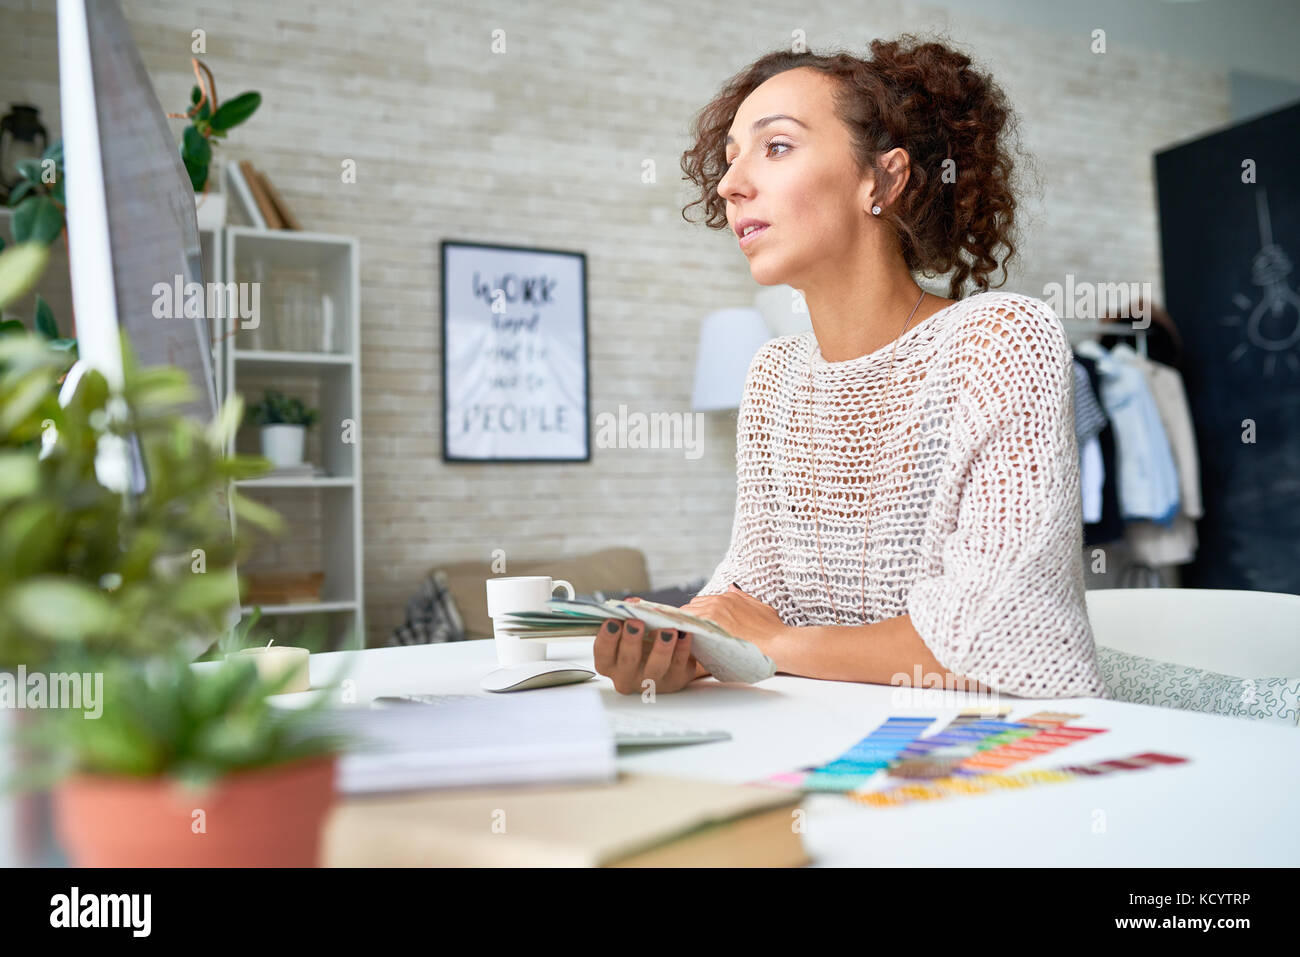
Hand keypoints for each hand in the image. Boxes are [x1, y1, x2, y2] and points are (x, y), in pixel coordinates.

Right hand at [592, 617, 708, 695]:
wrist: (669, 652)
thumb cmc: (644, 639)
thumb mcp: (634, 626)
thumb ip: (631, 614)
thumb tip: (632, 603)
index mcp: (611, 664)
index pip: (603, 655)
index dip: (606, 639)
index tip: (613, 621)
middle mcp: (628, 677)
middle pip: (627, 662)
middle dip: (631, 641)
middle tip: (635, 622)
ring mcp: (652, 682)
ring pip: (655, 668)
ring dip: (661, 648)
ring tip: (668, 629)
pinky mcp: (675, 681)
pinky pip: (678, 665)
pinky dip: (682, 648)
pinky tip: (684, 634)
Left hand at [681, 584, 787, 655]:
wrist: (779, 644)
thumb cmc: (774, 630)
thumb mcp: (760, 608)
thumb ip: (743, 598)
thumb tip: (731, 587)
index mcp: (728, 597)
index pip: (701, 603)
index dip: (699, 616)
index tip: (700, 628)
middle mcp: (718, 602)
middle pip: (691, 608)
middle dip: (691, 621)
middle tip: (693, 636)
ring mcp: (712, 614)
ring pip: (686, 617)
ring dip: (687, 628)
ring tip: (689, 642)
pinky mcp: (709, 628)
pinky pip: (687, 628)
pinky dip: (685, 635)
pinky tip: (687, 645)